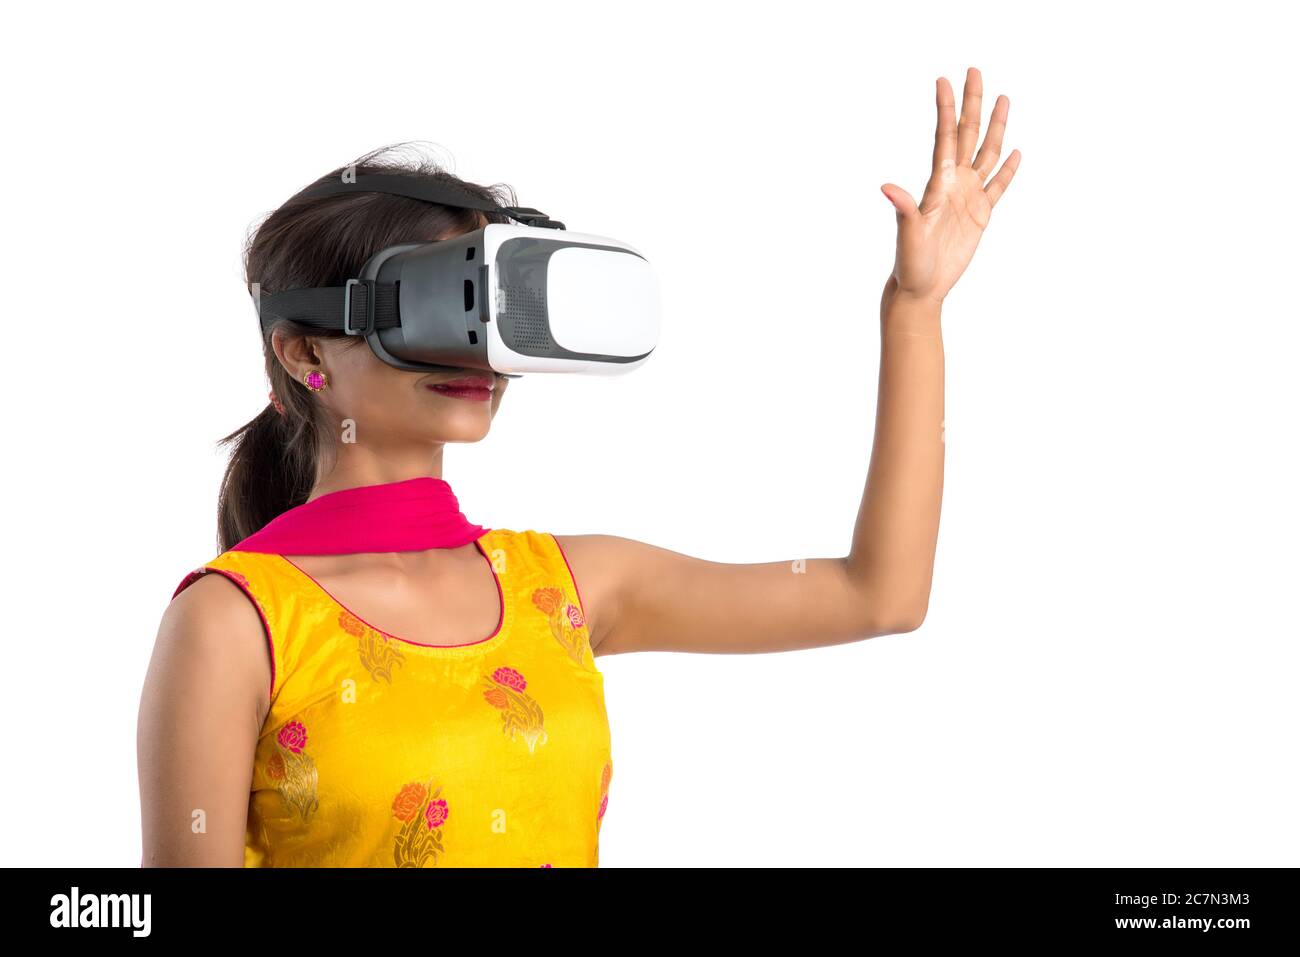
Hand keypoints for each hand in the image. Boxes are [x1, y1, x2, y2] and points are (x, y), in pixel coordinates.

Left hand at [882, 67, 1020, 306]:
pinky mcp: (980, 215)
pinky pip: (998, 186)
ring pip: (986, 153)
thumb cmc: (910, 263)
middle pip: (966, 134)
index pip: (943, 137)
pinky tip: (1016, 153)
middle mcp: (953, 183)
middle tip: (975, 70)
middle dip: (972, 103)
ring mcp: (968, 197)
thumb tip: (885, 187)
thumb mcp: (908, 235)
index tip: (944, 79)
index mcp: (937, 183)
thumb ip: (903, 209)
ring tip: (1004, 98)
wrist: (921, 287)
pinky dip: (1008, 169)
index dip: (945, 108)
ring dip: (995, 127)